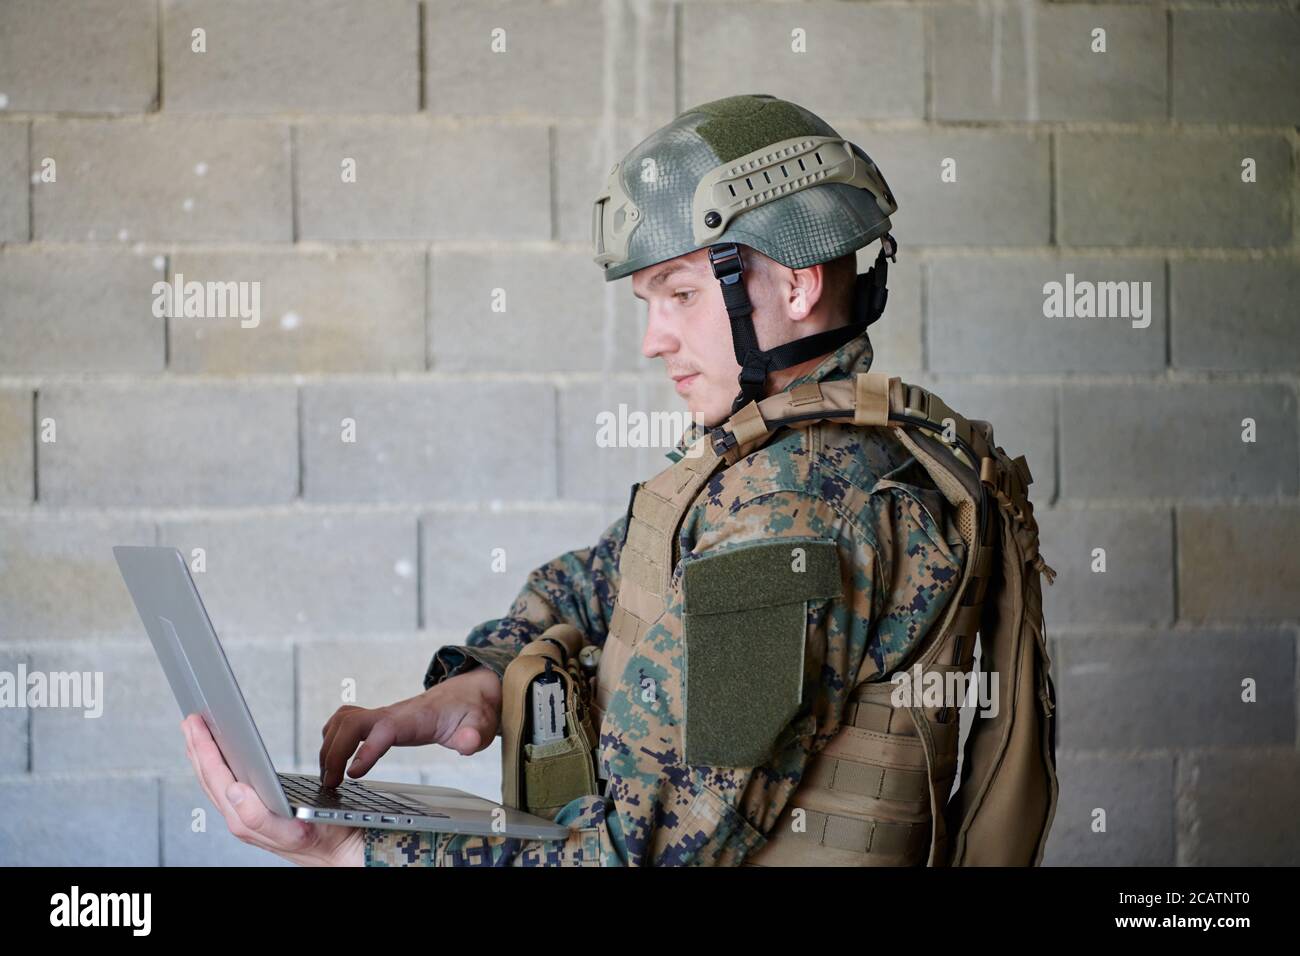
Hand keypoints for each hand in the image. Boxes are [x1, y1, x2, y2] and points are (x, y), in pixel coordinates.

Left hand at [181, 713, 363, 866]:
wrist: (341, 854)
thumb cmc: (325, 841)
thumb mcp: (296, 832)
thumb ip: (259, 818)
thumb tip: (233, 790)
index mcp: (245, 821)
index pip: (216, 777)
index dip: (204, 748)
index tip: (197, 723)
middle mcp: (239, 820)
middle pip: (209, 778)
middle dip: (197, 747)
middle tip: (191, 719)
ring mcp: (244, 818)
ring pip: (214, 783)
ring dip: (203, 755)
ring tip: (197, 733)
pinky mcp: (253, 814)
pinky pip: (225, 787)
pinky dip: (217, 766)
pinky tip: (219, 757)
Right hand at [319, 665, 502, 787]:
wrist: (469, 693)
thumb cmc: (471, 711)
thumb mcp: (480, 725)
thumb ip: (473, 735)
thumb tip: (467, 743)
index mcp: (415, 718)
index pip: (384, 729)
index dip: (366, 749)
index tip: (352, 774)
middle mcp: (393, 713)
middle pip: (351, 723)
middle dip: (334, 752)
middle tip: (330, 785)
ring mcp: (383, 715)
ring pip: (343, 721)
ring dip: (328, 747)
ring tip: (327, 777)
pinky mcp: (379, 720)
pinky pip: (345, 722)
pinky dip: (332, 739)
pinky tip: (331, 760)